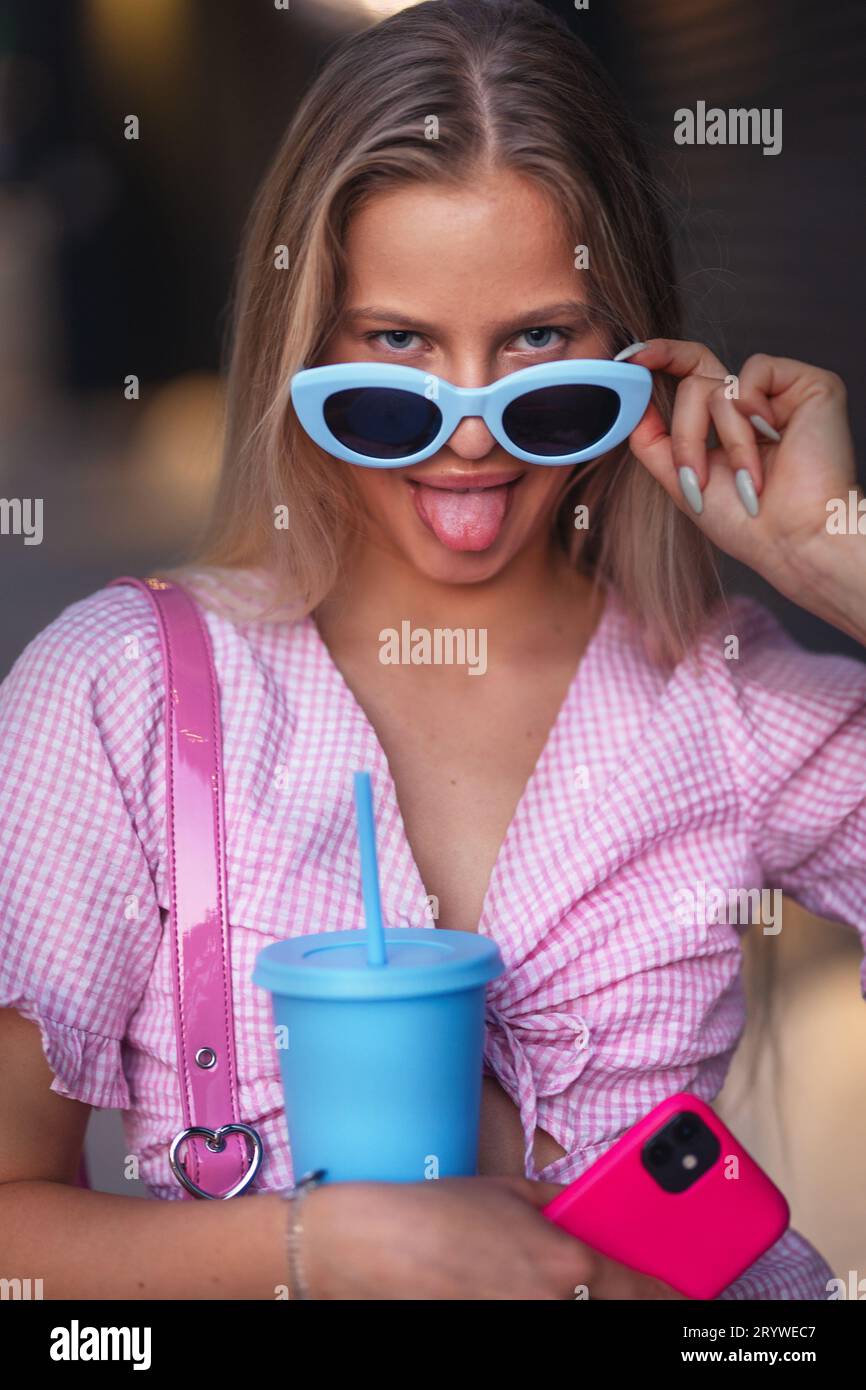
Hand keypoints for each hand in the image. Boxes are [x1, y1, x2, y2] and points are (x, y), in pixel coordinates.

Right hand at [300, 1176, 686, 1299]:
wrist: (371, 1249)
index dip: (680, 1299)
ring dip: (596, 1304)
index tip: (696, 1298)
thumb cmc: (438, 1214)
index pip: (648, 1294)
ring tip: (591, 1289)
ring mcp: (526, 1328)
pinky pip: (547, 1326)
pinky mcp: (498, 1335)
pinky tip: (546, 1293)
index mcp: (567, 1261)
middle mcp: (555, 1307)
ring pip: (586, 1321)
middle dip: (641, 1303)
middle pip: (622, 1316)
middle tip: (654, 1294)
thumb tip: (597, 1211)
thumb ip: (565, 1204)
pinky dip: (559, 1310)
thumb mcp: (512, 1192)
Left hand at [622, 340, 865, 642]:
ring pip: (719, 386)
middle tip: (692, 477)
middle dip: (685, 434)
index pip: (691, 374)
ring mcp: (780, 394)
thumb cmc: (747, 524)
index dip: (661, 357)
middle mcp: (753, 404)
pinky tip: (773, 438)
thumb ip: (653, 439)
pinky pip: (755, 371)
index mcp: (726, 423)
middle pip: (695, 382)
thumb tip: (631, 401)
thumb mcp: (681, 481)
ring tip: (747, 479)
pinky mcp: (809, 385)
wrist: (792, 540)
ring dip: (724, 440)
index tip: (628, 359)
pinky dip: (751, 409)